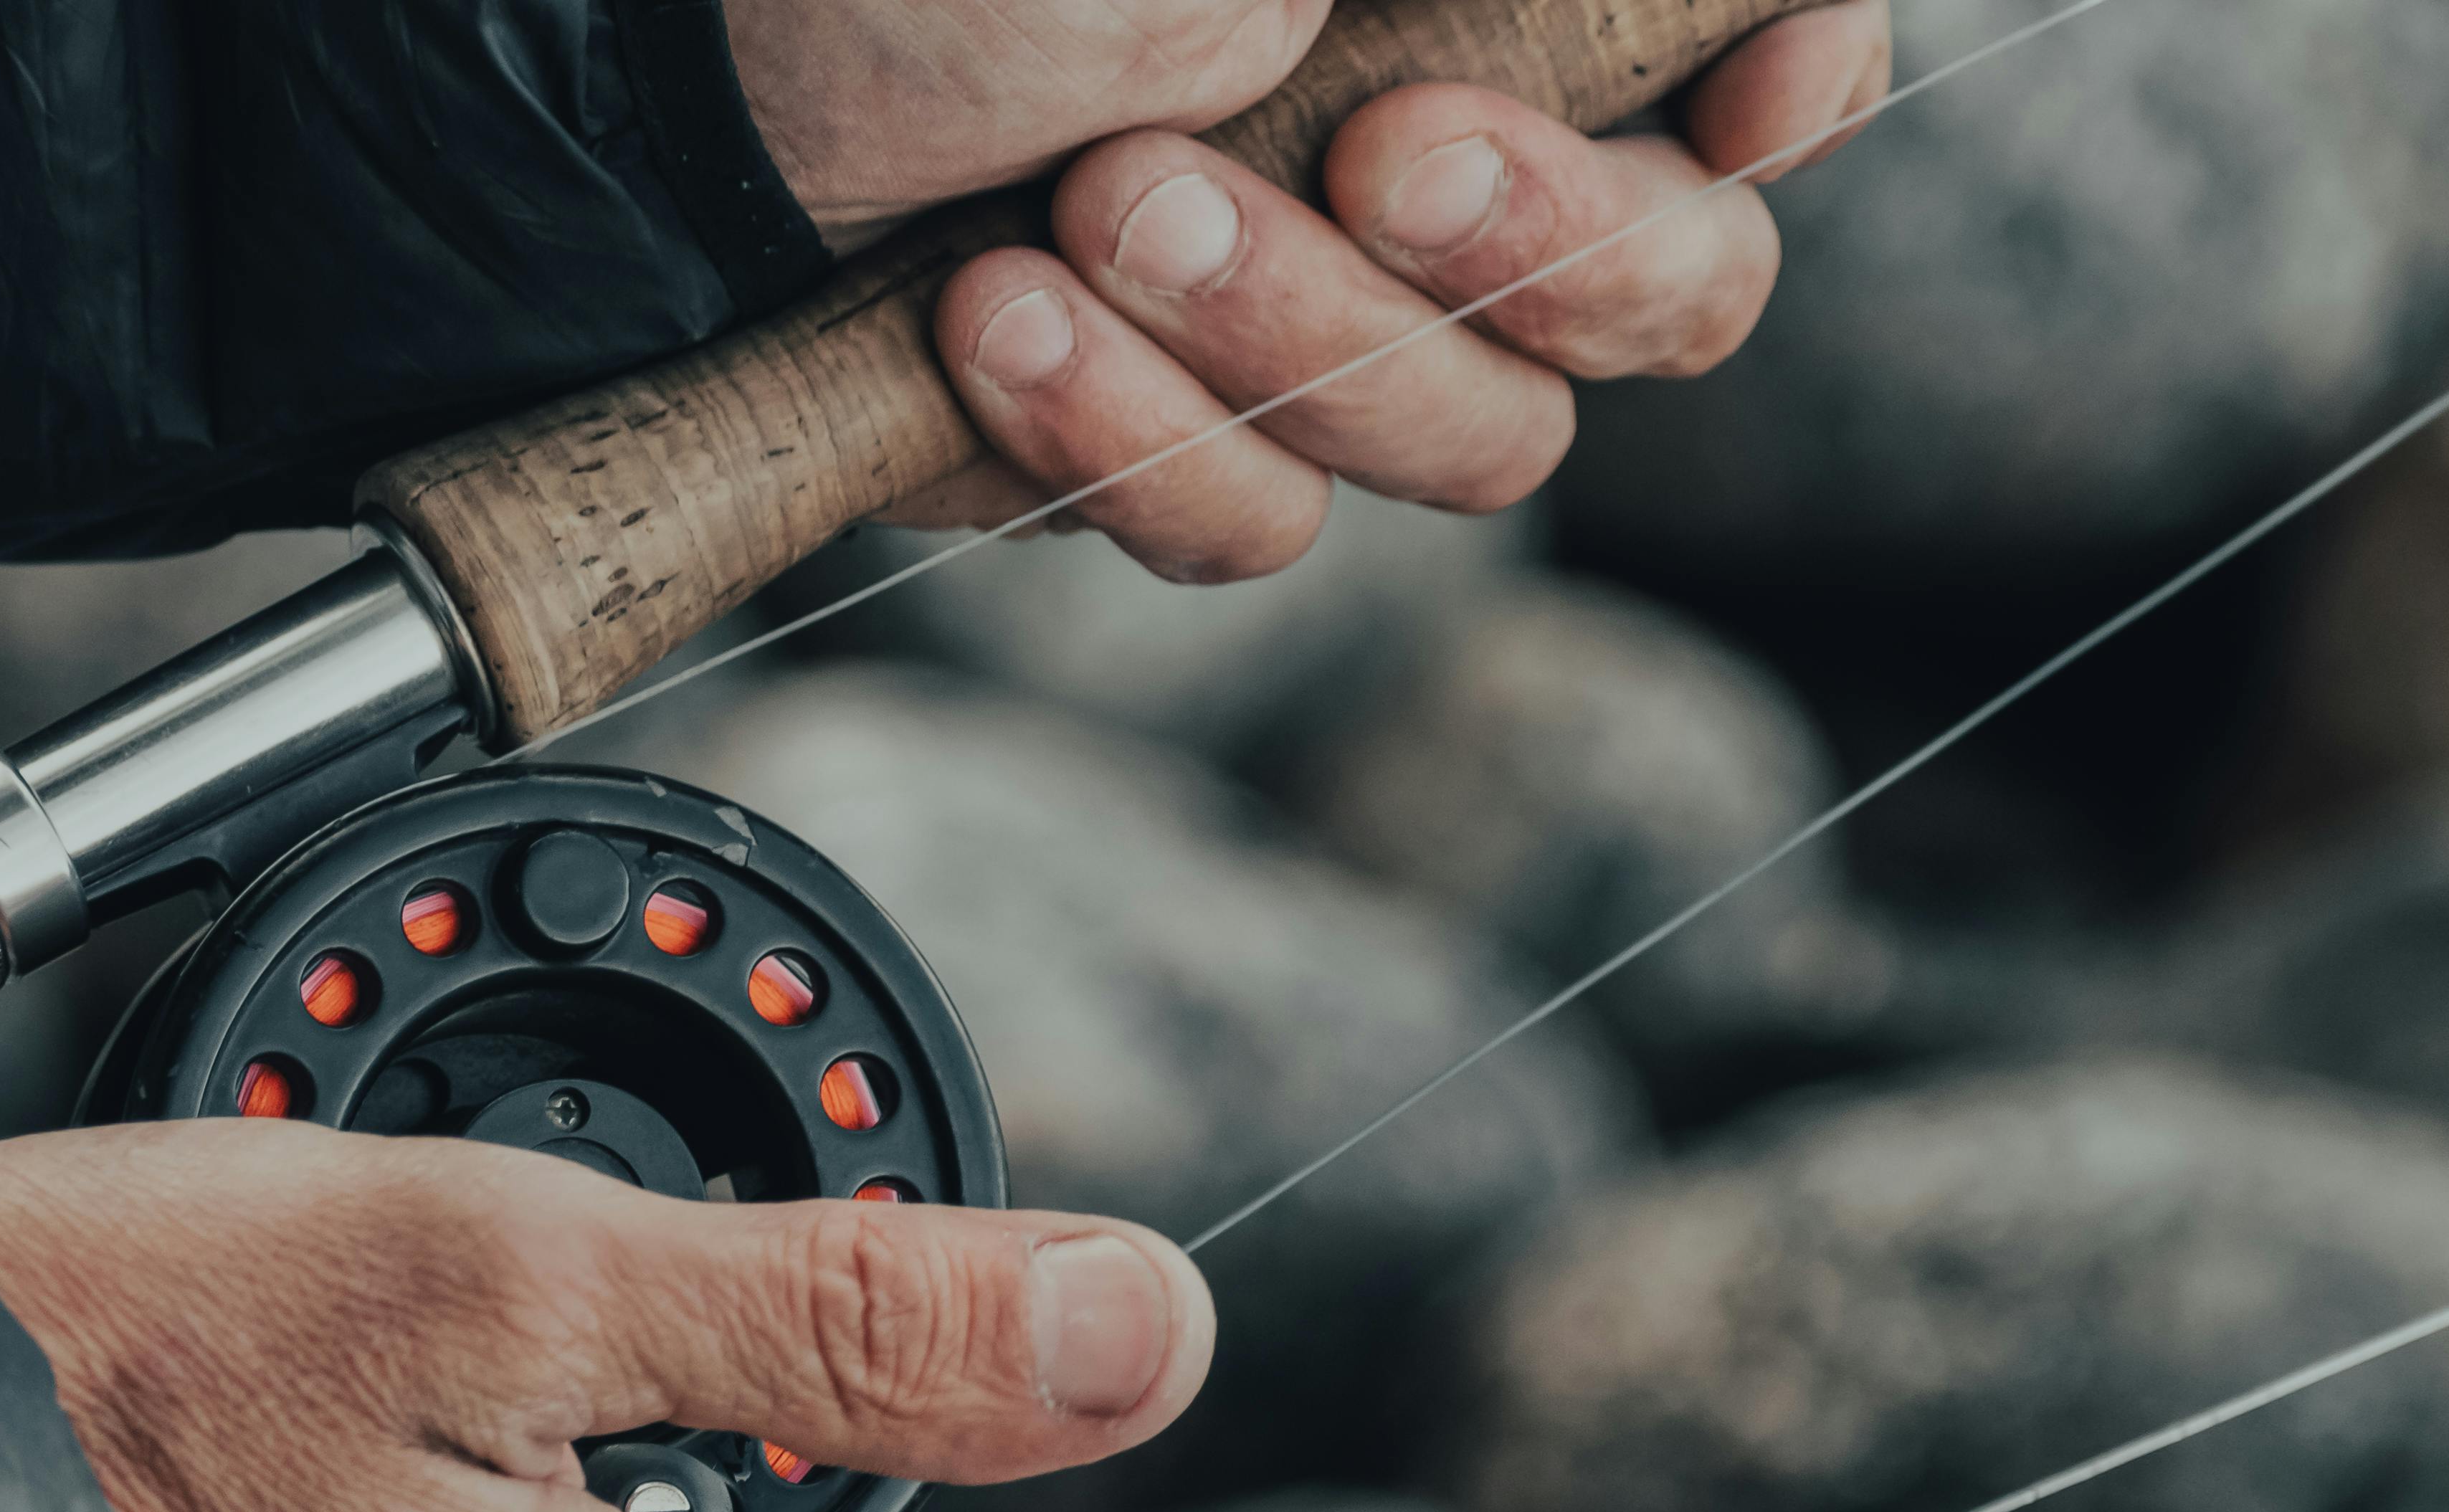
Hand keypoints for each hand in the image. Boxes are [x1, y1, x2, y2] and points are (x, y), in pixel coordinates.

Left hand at [724, 0, 1893, 579]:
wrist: (654, 106)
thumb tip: (1646, 21)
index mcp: (1475, 6)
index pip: (1759, 66)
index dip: (1794, 86)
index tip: (1754, 86)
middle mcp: (1431, 155)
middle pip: (1671, 293)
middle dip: (1541, 244)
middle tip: (1382, 154)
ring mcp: (1307, 318)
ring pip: (1471, 443)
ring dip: (1294, 341)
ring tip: (1093, 215)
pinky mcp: (1169, 441)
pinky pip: (1255, 523)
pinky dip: (1139, 443)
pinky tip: (998, 325)